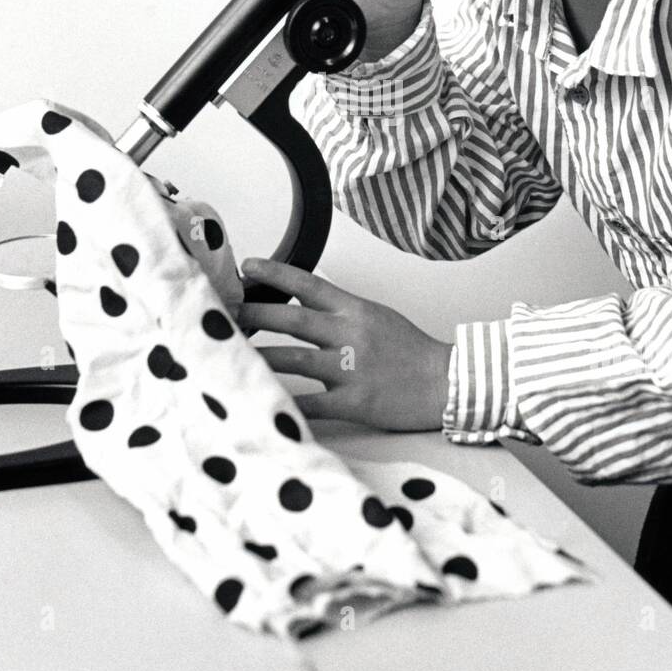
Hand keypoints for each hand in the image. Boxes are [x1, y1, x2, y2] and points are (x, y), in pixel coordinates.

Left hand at [237, 257, 453, 431]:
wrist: (446, 382)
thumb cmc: (412, 351)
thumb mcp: (377, 316)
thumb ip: (341, 308)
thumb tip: (303, 297)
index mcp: (355, 310)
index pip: (309, 284)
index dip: (275, 274)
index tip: (247, 267)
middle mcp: (350, 335)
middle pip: (291, 320)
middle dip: (254, 314)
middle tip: (225, 312)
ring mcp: (351, 368)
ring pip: (293, 359)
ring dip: (259, 355)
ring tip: (231, 352)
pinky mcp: (354, 401)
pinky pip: (312, 403)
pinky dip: (286, 403)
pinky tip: (262, 402)